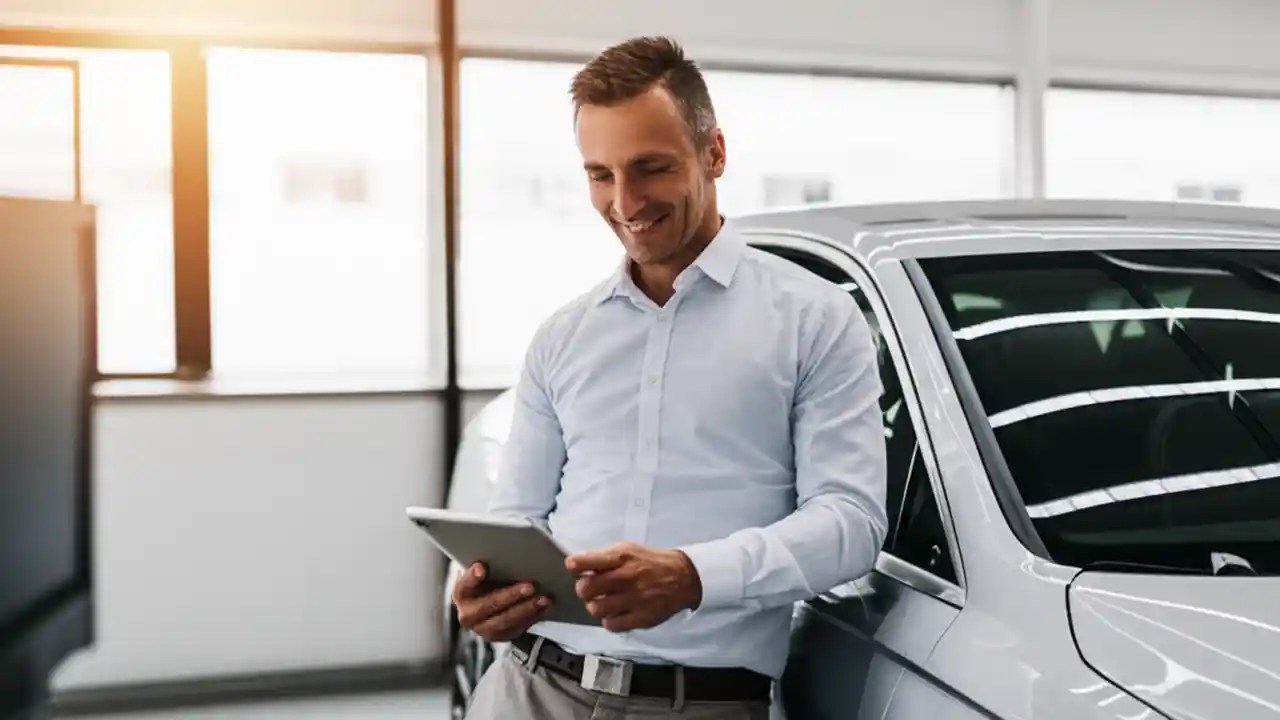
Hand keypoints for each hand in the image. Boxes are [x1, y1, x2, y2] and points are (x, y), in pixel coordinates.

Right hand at [452, 563, 552, 642]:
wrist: (490, 602)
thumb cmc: (490, 578)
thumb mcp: (487, 569)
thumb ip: (492, 560)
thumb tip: (506, 544)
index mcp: (462, 592)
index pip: (463, 585)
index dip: (472, 577)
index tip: (482, 567)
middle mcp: (468, 614)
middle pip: (488, 605)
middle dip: (510, 595)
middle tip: (530, 585)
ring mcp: (483, 628)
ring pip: (504, 621)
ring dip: (526, 609)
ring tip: (543, 598)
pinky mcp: (501, 636)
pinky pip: (518, 628)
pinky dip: (534, 616)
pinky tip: (547, 605)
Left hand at [565, 542, 702, 632]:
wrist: (683, 577)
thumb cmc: (650, 562)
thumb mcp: (628, 549)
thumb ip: (605, 557)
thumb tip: (579, 566)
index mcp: (622, 557)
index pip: (589, 561)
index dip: (575, 564)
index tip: (572, 566)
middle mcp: (627, 577)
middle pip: (587, 588)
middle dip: (583, 589)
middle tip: (588, 589)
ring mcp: (634, 599)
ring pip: (596, 609)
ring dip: (595, 606)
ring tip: (602, 602)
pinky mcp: (641, 617)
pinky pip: (611, 625)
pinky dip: (609, 620)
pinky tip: (614, 613)